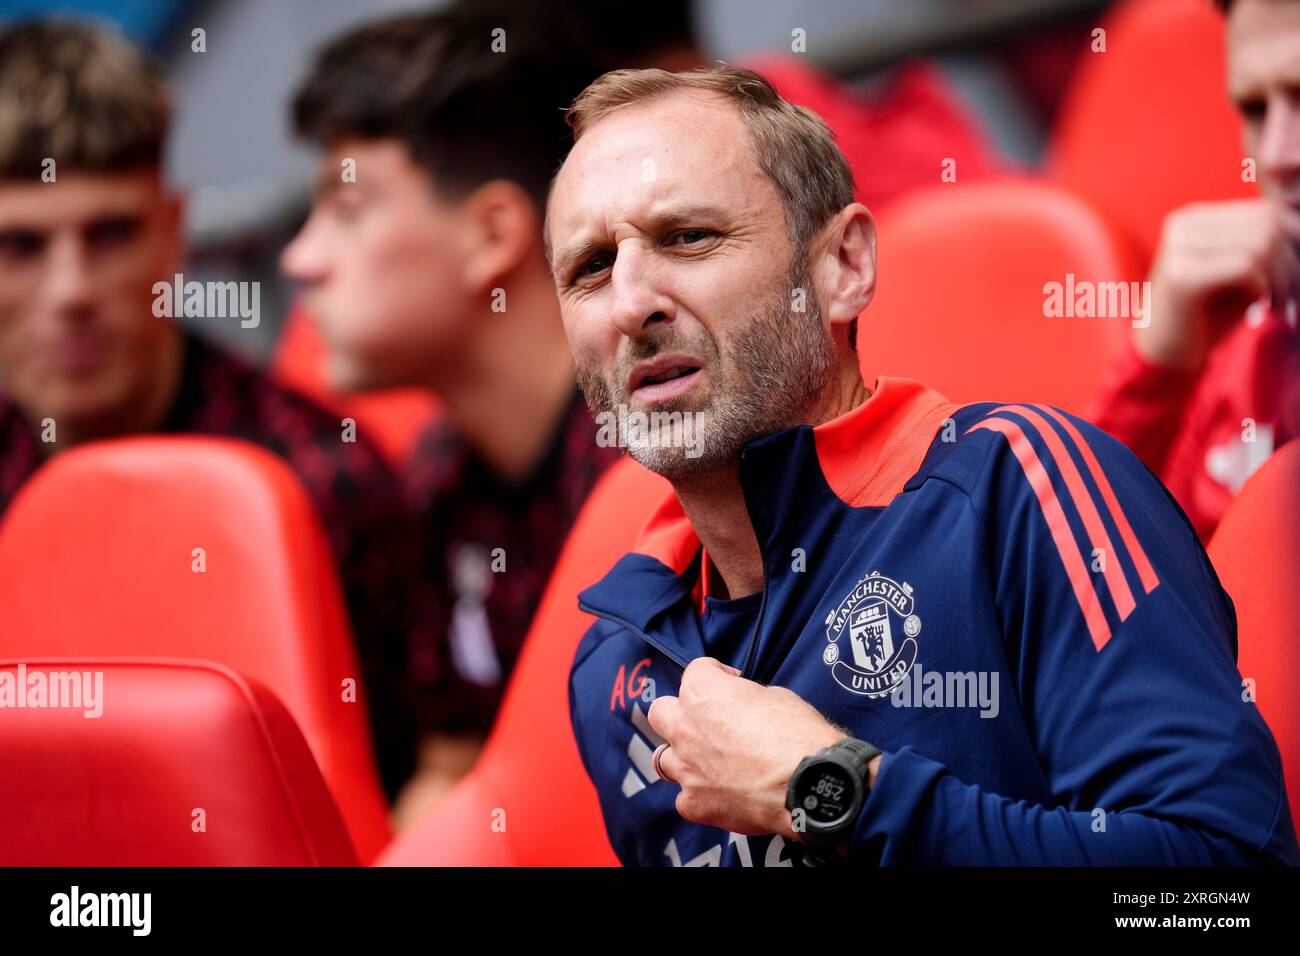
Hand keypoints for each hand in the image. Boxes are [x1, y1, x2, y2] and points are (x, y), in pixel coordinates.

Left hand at [647, 657, 879, 839]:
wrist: (808, 784)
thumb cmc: (797, 735)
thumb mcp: (776, 696)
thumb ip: (746, 698)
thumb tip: (744, 707)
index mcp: (703, 692)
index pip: (696, 671)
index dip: (718, 677)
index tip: (733, 687)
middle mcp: (685, 727)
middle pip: (661, 712)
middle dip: (679, 714)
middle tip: (706, 722)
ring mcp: (686, 768)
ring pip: (663, 758)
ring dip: (683, 757)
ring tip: (710, 763)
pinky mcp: (694, 803)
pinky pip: (685, 797)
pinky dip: (700, 795)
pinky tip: (723, 795)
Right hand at [1139, 199, 1299, 370]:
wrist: (1162, 357)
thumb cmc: (1206, 317)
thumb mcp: (1238, 273)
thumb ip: (1265, 246)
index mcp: (1193, 219)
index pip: (1266, 211)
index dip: (1294, 240)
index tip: (1295, 276)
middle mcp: (1183, 226)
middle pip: (1267, 224)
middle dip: (1292, 260)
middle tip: (1292, 293)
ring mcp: (1179, 249)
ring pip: (1261, 244)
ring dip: (1283, 278)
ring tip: (1281, 303)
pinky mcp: (1182, 277)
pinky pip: (1247, 267)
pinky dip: (1266, 288)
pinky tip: (1263, 307)